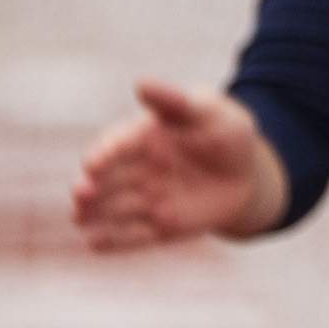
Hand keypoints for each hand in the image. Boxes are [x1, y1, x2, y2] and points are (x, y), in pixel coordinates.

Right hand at [70, 80, 286, 250]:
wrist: (249, 171)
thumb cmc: (225, 131)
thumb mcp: (207, 111)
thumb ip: (174, 101)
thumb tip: (141, 83)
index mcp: (142, 137)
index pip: (116, 145)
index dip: (104, 154)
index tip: (94, 164)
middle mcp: (137, 170)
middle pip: (107, 179)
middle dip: (91, 186)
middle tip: (81, 192)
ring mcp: (146, 199)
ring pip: (114, 208)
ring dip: (94, 212)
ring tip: (79, 216)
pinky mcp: (160, 227)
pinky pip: (134, 236)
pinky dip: (114, 241)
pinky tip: (94, 244)